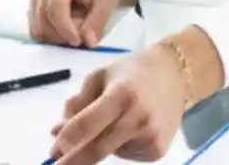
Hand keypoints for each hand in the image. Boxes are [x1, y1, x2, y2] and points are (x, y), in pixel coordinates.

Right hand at [28, 0, 121, 48]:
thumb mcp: (107, 2)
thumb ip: (98, 22)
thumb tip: (88, 41)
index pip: (55, 8)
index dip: (65, 29)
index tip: (78, 41)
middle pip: (45, 21)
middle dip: (63, 35)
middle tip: (82, 36)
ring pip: (39, 29)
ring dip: (57, 38)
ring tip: (74, 30)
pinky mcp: (33, 9)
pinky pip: (37, 32)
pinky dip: (51, 37)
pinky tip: (65, 31)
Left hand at [48, 45, 186, 163]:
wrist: (175, 74)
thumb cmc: (131, 72)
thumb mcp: (100, 76)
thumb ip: (77, 103)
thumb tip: (56, 132)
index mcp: (122, 94)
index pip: (89, 123)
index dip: (68, 139)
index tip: (54, 150)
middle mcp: (139, 117)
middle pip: (97, 148)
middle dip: (74, 159)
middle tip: (56, 164)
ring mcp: (150, 136)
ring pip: (110, 152)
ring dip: (99, 144)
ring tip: (114, 118)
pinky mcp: (158, 150)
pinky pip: (126, 154)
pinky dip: (118, 146)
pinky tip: (129, 127)